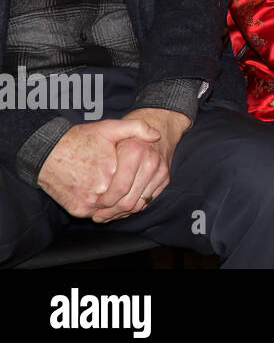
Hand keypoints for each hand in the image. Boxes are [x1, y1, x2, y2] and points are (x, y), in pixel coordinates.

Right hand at [36, 117, 160, 219]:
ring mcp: (88, 202)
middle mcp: (101, 190)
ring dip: (119, 207)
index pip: (135, 186)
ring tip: (124, 198)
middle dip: (132, 198)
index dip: (141, 185)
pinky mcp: (77, 209)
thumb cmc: (80, 139)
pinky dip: (104, 211)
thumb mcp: (109, 128)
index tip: (142, 181)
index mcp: (113, 171)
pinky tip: (109, 202)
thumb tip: (157, 136)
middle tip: (136, 194)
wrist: (48, 153)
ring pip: (112, 210)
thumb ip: (136, 128)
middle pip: (125, 200)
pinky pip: (97, 214)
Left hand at [90, 108, 190, 222]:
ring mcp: (160, 172)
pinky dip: (134, 208)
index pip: (120, 188)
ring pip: (139, 204)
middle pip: (130, 200)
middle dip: (111, 213)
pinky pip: (148, 201)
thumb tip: (101, 174)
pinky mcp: (165, 178)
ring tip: (106, 215)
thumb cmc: (130, 132)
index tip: (94, 206)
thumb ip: (98, 153)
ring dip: (122, 213)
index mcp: (135, 153)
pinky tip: (121, 209)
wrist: (161, 123)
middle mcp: (150, 163)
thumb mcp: (113, 129)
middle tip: (97, 217)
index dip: (105, 202)